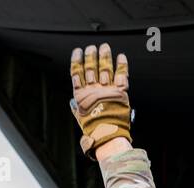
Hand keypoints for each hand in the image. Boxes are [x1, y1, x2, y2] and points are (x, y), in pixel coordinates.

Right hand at [69, 43, 131, 158]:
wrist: (107, 136)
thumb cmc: (93, 131)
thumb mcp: (81, 120)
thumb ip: (76, 110)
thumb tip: (72, 104)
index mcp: (81, 95)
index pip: (77, 73)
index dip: (77, 60)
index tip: (78, 51)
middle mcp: (93, 90)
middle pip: (91, 67)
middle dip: (91, 56)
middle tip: (92, 47)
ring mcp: (106, 90)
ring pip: (104, 68)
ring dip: (104, 56)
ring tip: (104, 46)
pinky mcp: (120, 92)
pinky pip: (121, 75)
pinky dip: (122, 65)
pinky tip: (121, 56)